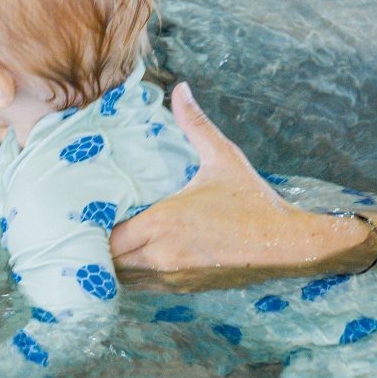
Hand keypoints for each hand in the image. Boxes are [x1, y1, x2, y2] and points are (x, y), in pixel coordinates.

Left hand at [109, 83, 371, 290]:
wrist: (288, 245)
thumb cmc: (253, 201)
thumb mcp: (223, 157)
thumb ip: (194, 124)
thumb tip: (180, 88)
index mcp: (163, 223)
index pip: (108, 236)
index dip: (93, 228)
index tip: (88, 211)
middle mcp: (162, 255)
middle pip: (110, 261)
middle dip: (97, 247)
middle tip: (90, 226)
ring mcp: (173, 276)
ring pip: (125, 279)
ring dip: (114, 265)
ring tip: (104, 243)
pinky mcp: (185, 289)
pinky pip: (145, 288)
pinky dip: (134, 276)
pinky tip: (131, 259)